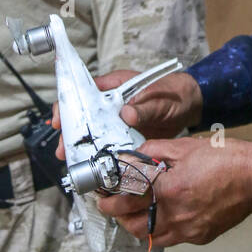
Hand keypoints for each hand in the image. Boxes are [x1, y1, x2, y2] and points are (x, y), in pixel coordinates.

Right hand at [53, 68, 202, 158]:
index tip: (60, 120)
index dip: (68, 105)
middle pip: (83, 115)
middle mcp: (111, 102)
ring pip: (93, 132)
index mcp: (115, 86)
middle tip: (63, 151)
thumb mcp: (160, 99)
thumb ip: (144, 107)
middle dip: (71, 133)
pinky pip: (108, 143)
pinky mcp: (124, 134)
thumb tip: (126, 114)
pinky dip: (99, 153)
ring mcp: (117, 119)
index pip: (83, 92)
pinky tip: (92, 165)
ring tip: (72, 162)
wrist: (191, 106)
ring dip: (82, 146)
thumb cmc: (175, 94)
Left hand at [95, 136, 251, 247]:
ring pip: (147, 235)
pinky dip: (159, 228)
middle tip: (110, 202)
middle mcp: (174, 214)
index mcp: (169, 188)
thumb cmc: (225, 158)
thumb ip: (152, 152)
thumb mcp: (185, 146)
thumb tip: (129, 158)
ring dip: (134, 224)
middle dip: (115, 212)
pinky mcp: (198, 237)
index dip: (109, 193)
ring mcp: (187, 230)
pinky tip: (161, 214)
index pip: (126, 195)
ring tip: (132, 211)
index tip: (101, 190)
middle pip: (130, 222)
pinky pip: (170, 237)